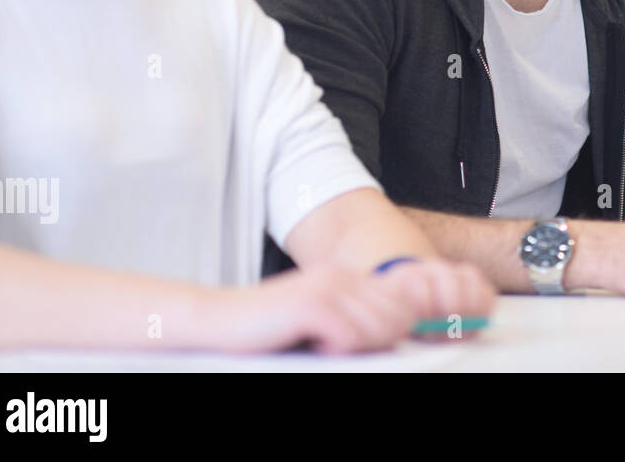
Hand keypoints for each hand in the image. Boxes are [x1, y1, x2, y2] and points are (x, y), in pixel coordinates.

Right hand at [204, 259, 493, 353]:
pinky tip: (314, 342)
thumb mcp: (321, 321)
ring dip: (360, 345)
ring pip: (382, 325)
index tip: (401, 342)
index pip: (404, 302)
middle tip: (344, 345)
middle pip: (401, 315)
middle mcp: (344, 277)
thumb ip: (356, 323)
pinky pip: (351, 333)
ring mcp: (329, 287)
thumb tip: (398, 335)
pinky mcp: (312, 304)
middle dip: (385, 339)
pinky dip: (338, 345)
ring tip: (325, 344)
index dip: (405, 328)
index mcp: (349, 278)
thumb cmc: (270, 331)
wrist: (219, 321)